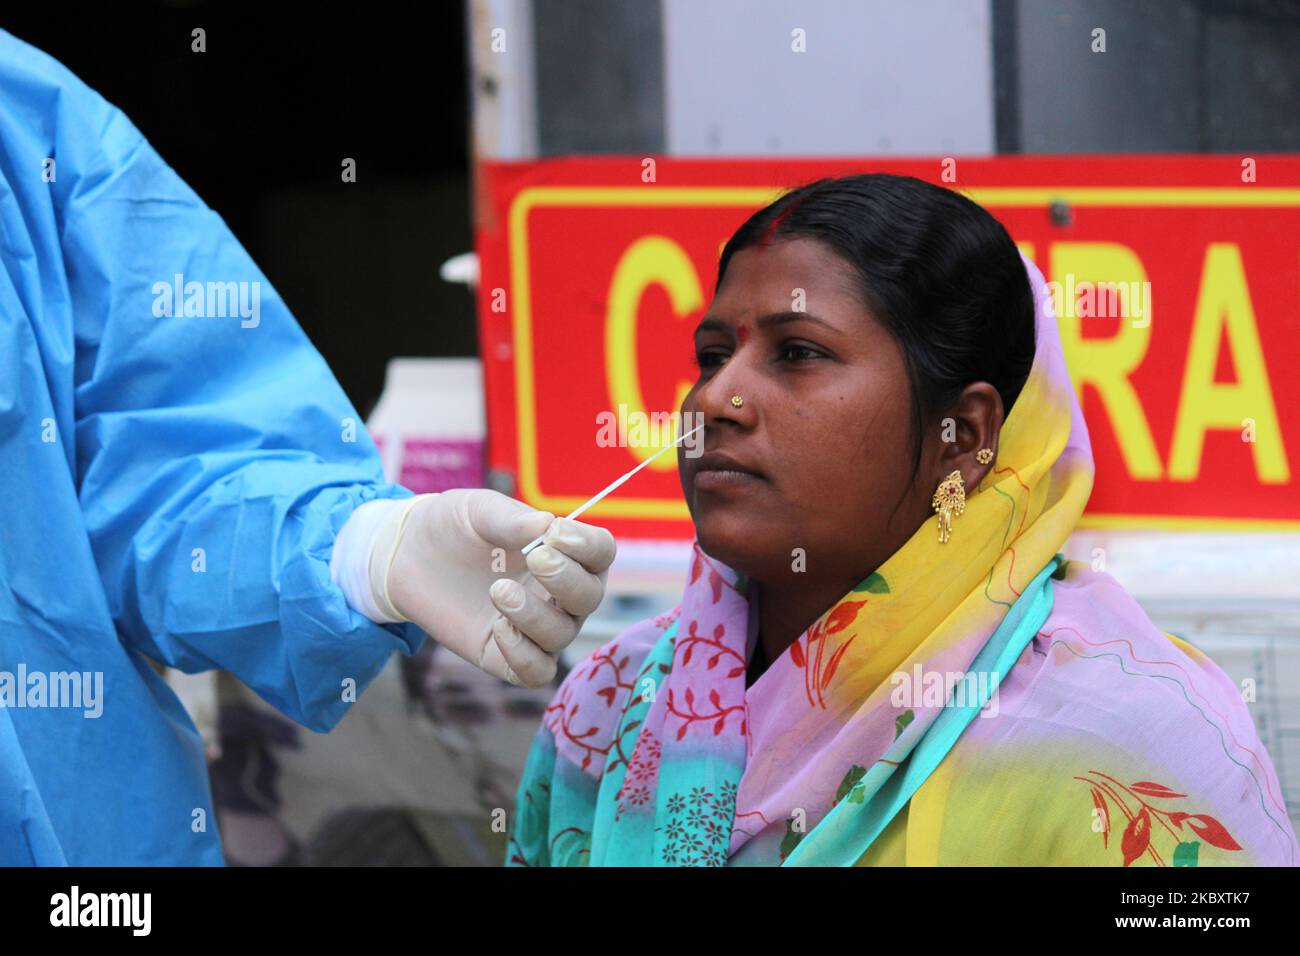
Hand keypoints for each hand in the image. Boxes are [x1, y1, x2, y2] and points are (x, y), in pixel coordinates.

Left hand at [372, 490, 615, 685]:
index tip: (556, 533)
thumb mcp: (476, 510)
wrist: (407, 555)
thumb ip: (509, 518)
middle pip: (590, 596)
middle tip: (536, 559)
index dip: (588, 546)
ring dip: (537, 616)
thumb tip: (547, 523)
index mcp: (564, 552)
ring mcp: (536, 627)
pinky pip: (537, 671)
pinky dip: (525, 656)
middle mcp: (559, 592)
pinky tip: (498, 629)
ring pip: (563, 635)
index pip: (600, 552)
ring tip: (498, 591)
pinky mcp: (507, 656)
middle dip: (567, 580)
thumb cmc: (453, 526)